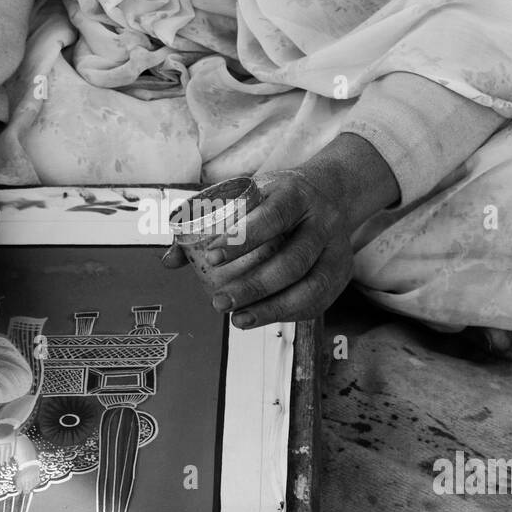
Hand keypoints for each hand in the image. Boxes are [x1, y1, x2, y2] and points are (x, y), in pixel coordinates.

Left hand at [164, 134, 398, 327]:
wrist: (329, 192)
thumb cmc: (276, 197)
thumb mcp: (247, 196)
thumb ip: (206, 224)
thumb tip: (170, 260)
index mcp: (296, 194)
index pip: (273, 216)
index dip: (243, 238)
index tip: (211, 256)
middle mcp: (323, 221)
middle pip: (293, 261)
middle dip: (254, 286)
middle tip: (218, 302)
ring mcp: (337, 249)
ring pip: (310, 287)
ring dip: (272, 309)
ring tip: (237, 319)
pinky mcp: (342, 273)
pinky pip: (318, 302)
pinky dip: (287, 315)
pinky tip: (260, 318)